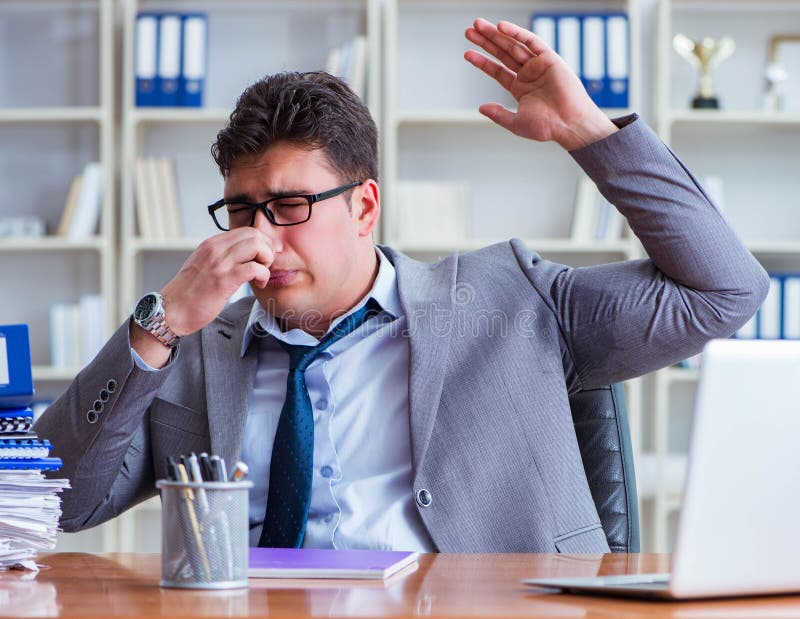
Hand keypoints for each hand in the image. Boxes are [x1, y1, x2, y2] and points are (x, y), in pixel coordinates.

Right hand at [160, 227, 273, 336]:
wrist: (172, 310)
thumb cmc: (190, 293)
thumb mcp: (203, 265)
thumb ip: (220, 257)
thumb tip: (242, 256)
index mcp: (211, 244)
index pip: (246, 230)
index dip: (260, 243)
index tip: (261, 258)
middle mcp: (215, 248)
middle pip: (254, 234)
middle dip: (266, 250)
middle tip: (263, 266)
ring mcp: (220, 263)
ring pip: (257, 246)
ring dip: (266, 260)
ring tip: (261, 275)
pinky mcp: (224, 280)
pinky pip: (255, 268)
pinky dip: (263, 275)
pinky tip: (258, 284)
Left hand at [464, 18, 617, 150]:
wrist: (569, 124)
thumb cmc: (547, 127)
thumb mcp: (516, 122)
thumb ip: (498, 114)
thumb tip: (481, 107)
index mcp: (520, 88)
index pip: (497, 71)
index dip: (482, 62)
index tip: (467, 53)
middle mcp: (528, 74)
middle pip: (503, 53)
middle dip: (486, 41)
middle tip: (469, 30)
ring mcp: (538, 65)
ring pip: (513, 45)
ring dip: (496, 34)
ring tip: (477, 25)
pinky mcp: (549, 58)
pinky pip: (530, 41)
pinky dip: (516, 33)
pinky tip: (500, 27)